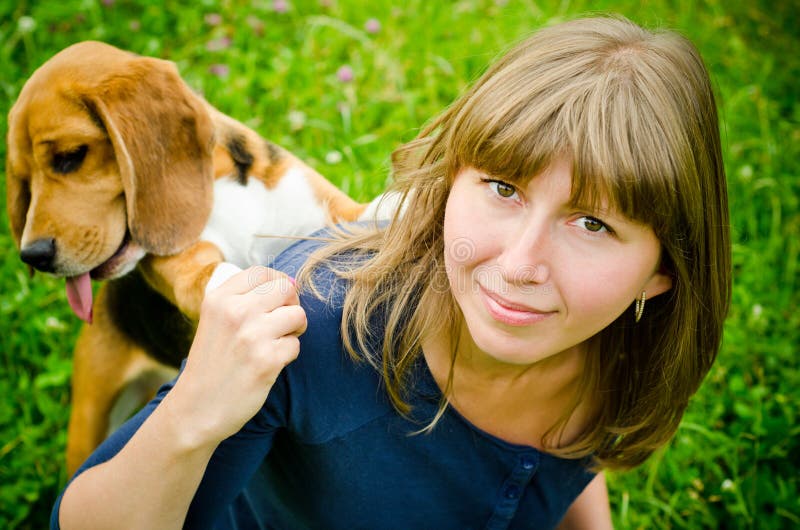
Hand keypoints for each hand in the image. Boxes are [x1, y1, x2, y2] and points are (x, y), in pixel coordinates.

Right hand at [166, 266, 305, 447]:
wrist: (196, 409)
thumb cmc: (211, 364)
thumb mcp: (214, 320)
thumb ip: (243, 299)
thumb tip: (288, 282)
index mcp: (219, 299)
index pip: (262, 273)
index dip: (278, 283)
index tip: (277, 300)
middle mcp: (235, 312)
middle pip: (285, 288)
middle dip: (291, 304)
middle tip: (283, 322)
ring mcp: (252, 335)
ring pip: (297, 314)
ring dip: (294, 330)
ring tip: (277, 342)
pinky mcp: (267, 360)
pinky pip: (295, 345)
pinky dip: (288, 355)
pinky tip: (270, 363)